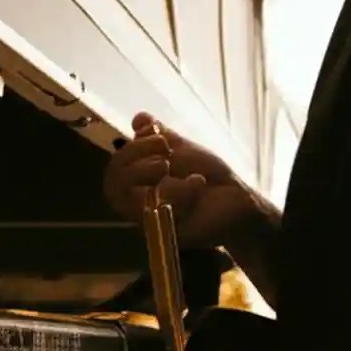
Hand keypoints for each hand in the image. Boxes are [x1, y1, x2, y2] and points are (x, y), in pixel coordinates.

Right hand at [104, 111, 257, 247]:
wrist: (237, 198)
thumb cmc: (209, 174)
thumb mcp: (181, 148)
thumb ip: (157, 134)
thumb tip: (138, 118)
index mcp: (138, 179)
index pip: (115, 169)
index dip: (131, 151)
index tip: (159, 138)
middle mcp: (137, 201)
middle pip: (113, 188)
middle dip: (137, 168)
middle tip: (165, 161)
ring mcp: (150, 219)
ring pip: (135, 203)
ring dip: (166, 183)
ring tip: (193, 176)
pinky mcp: (166, 233)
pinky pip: (161, 216)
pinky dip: (183, 193)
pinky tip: (199, 185)